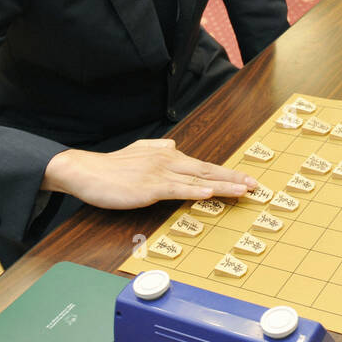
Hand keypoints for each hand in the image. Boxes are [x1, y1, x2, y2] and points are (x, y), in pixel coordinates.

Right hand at [42, 138, 258, 209]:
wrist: (87, 171)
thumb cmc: (112, 166)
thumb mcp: (140, 151)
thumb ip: (160, 150)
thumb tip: (176, 147)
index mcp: (168, 155)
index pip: (203, 166)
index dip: (226, 174)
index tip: (245, 180)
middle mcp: (169, 162)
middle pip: (208, 171)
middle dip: (234, 179)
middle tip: (255, 186)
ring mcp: (160, 174)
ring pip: (198, 181)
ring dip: (223, 187)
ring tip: (243, 191)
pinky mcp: (149, 188)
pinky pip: (177, 190)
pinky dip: (194, 192)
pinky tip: (209, 194)